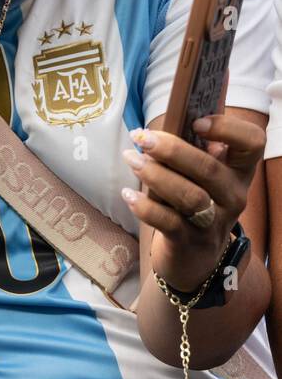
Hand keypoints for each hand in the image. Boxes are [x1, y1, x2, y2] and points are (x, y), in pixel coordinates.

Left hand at [121, 113, 262, 290]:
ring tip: (131, 159)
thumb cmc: (193, 200)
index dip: (228, 129)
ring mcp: (214, 221)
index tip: (196, 122)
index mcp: (238, 171)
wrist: (195, 256)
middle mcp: (233, 196)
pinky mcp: (189, 241)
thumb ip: (190, 151)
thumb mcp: (200, 176)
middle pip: (209, 169)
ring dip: (156, 175)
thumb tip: (158, 127)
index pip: (252, 143)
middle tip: (142, 138)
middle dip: (172, 150)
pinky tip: (128, 193)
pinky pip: (168, 222)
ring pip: (190, 196)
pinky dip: (145, 206)